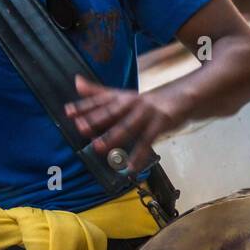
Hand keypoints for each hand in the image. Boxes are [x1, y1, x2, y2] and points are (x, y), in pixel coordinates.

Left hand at [65, 75, 179, 172]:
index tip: (67, 112)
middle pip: (112, 111)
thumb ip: (98, 91)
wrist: (181, 96)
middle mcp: (131, 102)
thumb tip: (76, 81)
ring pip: (128, 126)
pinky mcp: (160, 124)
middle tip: (81, 128)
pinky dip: (139, 155)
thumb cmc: (145, 101)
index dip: (84, 105)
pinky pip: (147, 141)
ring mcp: (146, 113)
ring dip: (113, 137)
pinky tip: (131, 167)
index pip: (100, 100)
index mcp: (121, 96)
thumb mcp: (122, 94)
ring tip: (99, 148)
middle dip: (96, 119)